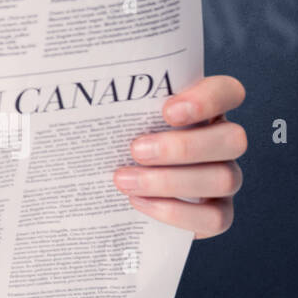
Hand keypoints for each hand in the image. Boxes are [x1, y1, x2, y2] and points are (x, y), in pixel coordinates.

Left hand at [113, 75, 245, 238]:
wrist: (117, 183)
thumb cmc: (116, 136)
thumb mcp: (114, 113)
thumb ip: (112, 97)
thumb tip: (64, 80)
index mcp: (204, 108)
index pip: (228, 92)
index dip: (207, 99)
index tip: (167, 111)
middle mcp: (222, 141)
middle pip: (232, 139)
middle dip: (182, 147)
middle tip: (135, 149)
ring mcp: (224, 177)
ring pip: (224, 178)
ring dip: (170, 181)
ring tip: (124, 180)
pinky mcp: (218, 212)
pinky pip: (216, 217)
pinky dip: (175, 212)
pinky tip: (139, 202)